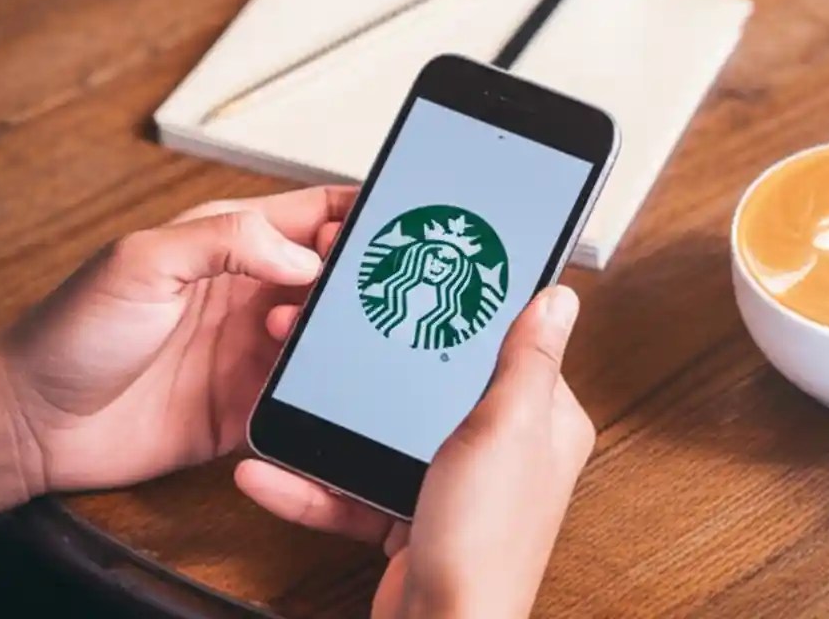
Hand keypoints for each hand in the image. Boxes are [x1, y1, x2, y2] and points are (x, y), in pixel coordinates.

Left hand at [0, 187, 355, 509]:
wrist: (31, 423)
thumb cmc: (70, 331)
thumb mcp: (142, 262)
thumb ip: (227, 242)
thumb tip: (307, 254)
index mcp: (227, 242)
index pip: (312, 214)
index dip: (356, 213)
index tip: (391, 224)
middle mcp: (249, 293)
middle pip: (332, 275)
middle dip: (358, 278)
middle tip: (369, 289)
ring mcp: (252, 350)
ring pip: (327, 335)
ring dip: (335, 336)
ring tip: (305, 337)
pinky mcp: (249, 404)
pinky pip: (305, 394)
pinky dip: (324, 389)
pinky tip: (324, 385)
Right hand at [236, 286, 594, 618]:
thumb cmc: (484, 545)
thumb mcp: (506, 430)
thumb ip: (527, 361)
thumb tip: (557, 296)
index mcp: (542, 422)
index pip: (512, 347)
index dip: (471, 314)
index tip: (429, 284)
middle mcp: (502, 452)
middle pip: (436, 385)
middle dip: (381, 366)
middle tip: (336, 333)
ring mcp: (453, 485)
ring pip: (385, 434)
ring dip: (330, 426)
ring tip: (287, 399)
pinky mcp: (409, 516)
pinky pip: (354, 487)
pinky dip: (310, 484)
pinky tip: (270, 470)